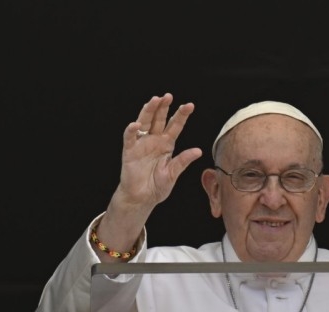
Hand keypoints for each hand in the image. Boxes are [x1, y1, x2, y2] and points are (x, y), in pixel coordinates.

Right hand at [119, 93, 202, 209]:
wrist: (142, 198)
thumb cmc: (157, 186)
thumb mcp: (173, 173)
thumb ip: (183, 161)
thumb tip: (198, 151)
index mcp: (167, 144)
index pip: (175, 126)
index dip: (181, 115)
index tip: (190, 105)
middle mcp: (154, 140)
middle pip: (159, 119)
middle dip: (164, 107)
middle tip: (168, 96)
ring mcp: (141, 144)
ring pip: (145, 123)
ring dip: (149, 111)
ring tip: (154, 100)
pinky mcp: (129, 151)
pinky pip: (130, 138)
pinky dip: (132, 131)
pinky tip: (136, 124)